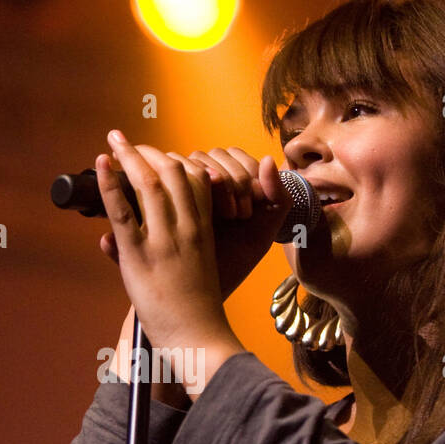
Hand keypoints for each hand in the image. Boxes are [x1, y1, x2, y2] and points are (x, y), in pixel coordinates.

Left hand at [95, 130, 237, 355]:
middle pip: (172, 172)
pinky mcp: (139, 255)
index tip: (155, 155)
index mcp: (203, 230)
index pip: (194, 179)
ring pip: (149, 183)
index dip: (174, 160)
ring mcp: (163, 241)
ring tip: (114, 140)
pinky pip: (122, 210)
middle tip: (125, 140)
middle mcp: (186, 229)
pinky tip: (102, 163)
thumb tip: (125, 236)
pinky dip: (110, 182)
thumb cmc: (196, 309)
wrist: (197, 337)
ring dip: (130, 155)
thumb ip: (176, 246)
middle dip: (149, 150)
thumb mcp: (198, 269)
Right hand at [174, 147, 291, 299]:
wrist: (205, 288)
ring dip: (214, 180)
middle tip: (240, 215)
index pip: (238, 157)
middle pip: (218, 155)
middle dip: (235, 179)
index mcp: (232, 183)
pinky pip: (174, 173)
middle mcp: (208, 180)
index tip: (254, 207)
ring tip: (227, 216)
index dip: (248, 174)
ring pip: (196, 160)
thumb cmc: (236, 259)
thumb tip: (267, 159)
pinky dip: (192, 183)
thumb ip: (279, 196)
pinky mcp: (165, 196)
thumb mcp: (264, 229)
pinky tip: (205, 212)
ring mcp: (185, 187)